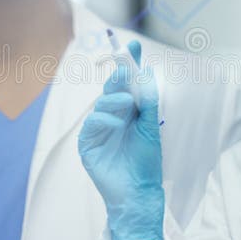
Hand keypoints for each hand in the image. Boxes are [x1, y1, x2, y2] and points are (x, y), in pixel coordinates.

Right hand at [78, 40, 163, 239]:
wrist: (139, 193)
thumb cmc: (146, 163)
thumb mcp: (152, 127)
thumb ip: (149, 102)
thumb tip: (148, 73)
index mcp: (127, 111)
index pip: (127, 83)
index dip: (129, 63)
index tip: (134, 46)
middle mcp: (111, 117)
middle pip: (112, 89)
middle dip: (119, 76)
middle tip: (126, 66)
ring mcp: (98, 130)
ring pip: (101, 104)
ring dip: (114, 99)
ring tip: (128, 102)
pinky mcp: (88, 145)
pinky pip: (92, 125)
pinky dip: (103, 120)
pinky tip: (115, 123)